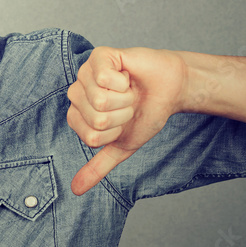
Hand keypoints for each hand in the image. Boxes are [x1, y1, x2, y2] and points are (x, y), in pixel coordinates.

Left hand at [67, 46, 187, 194]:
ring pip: (100, 100)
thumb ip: (98, 167)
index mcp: (78, 114)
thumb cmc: (145, 114)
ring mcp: (86, 72)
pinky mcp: (99, 56)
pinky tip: (128, 76)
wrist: (170, 91)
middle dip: (121, 116)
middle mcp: (77, 92)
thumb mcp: (122, 145)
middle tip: (129, 105)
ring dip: (124, 99)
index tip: (122, 122)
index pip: (89, 136)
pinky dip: (124, 82)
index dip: (113, 133)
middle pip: (95, 118)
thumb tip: (75, 190)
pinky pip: (103, 78)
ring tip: (129, 91)